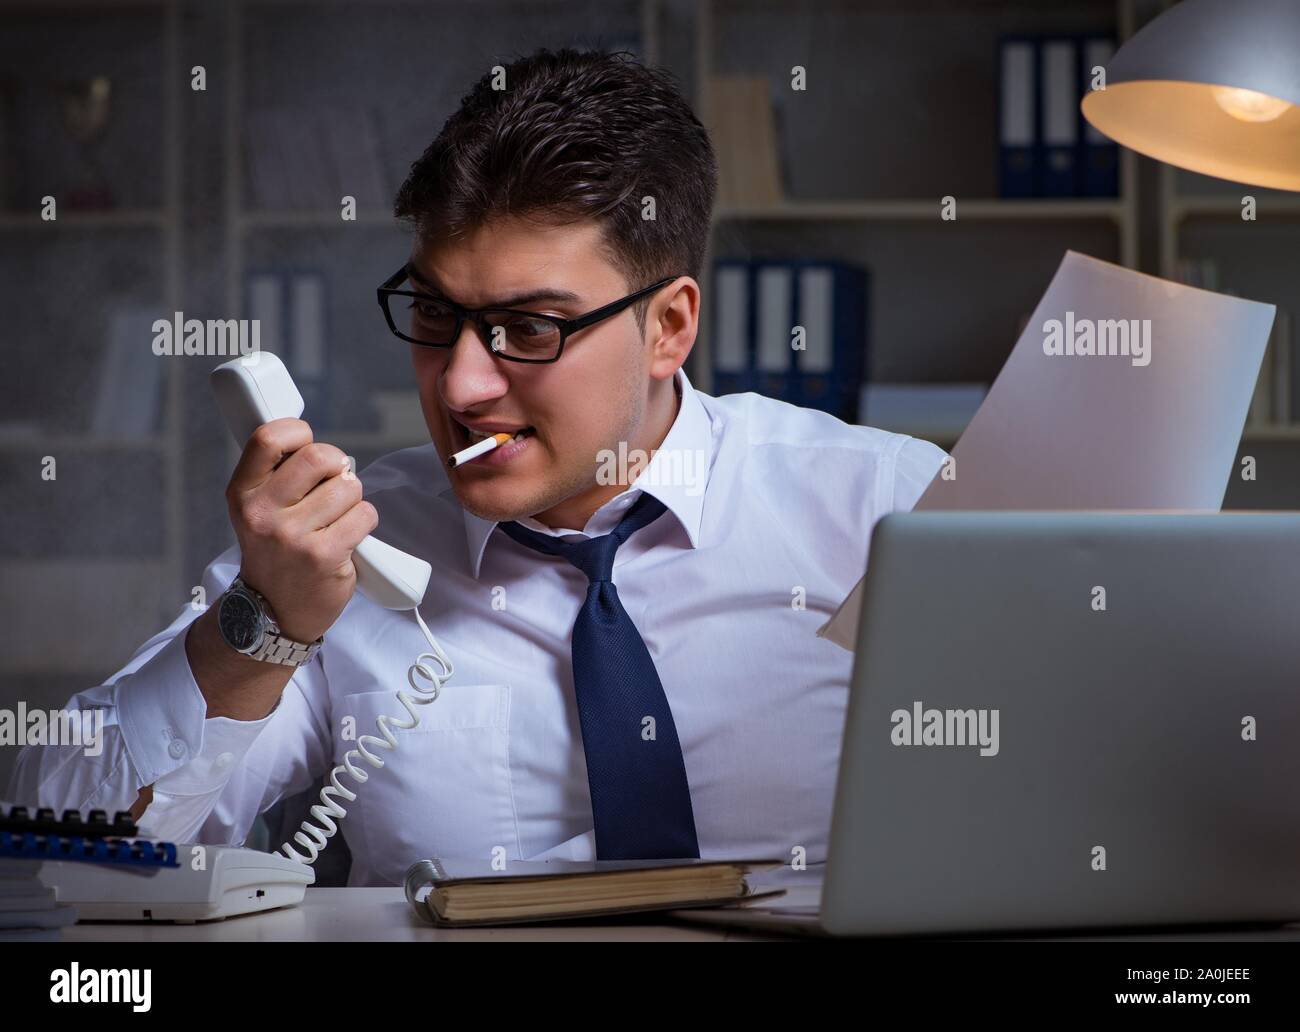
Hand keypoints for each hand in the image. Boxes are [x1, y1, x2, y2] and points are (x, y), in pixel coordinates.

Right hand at [224, 418, 377, 641]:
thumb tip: (311, 440)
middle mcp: (263, 513)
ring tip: (336, 518)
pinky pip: (364, 514)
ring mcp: (293, 536)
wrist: (274, 613)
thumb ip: (276, 474)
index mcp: (243, 494)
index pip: (268, 438)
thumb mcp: (257, 510)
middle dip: (337, 466)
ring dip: (352, 499)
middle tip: (334, 484)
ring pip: (348, 486)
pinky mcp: (324, 555)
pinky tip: (347, 536)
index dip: (298, 434)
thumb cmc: (275, 552)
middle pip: (319, 456)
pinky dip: (364, 521)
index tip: (307, 447)